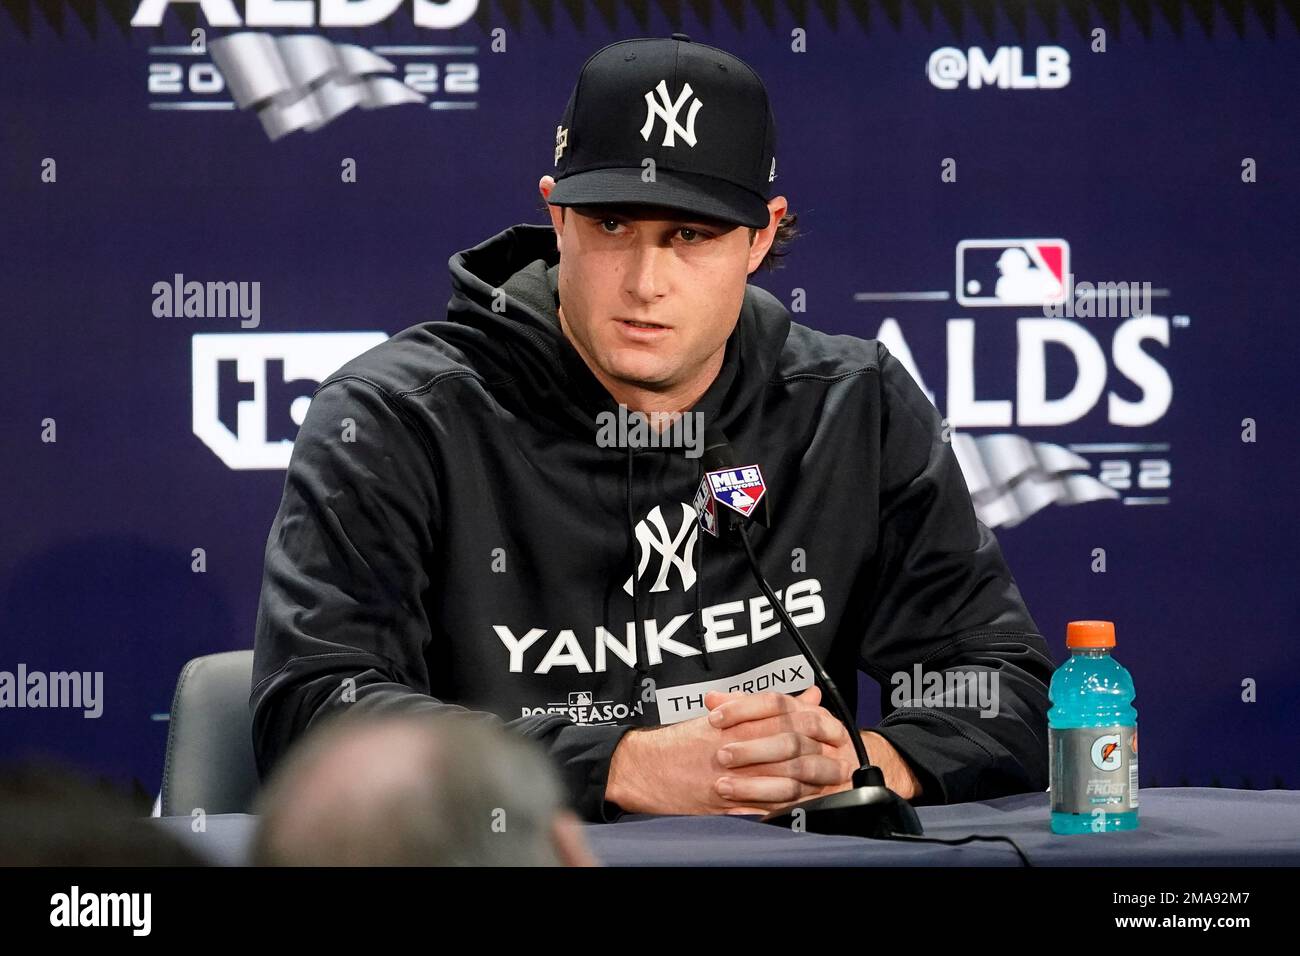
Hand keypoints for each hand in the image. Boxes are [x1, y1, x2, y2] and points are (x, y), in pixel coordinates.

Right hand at [604, 686, 852, 816]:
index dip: (819, 726)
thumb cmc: (685, 741)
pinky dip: (788, 806)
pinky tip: (803, 805)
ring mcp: (733, 776)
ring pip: (783, 779)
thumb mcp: (728, 715)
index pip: (790, 718)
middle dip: (822, 758)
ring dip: (811, 783)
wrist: (647, 766)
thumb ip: (771, 707)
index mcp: (739, 721)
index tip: (836, 733)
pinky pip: (765, 806)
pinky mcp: (727, 803)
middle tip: (841, 763)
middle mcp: (738, 746)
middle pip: (792, 749)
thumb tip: (810, 697)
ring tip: (828, 785)